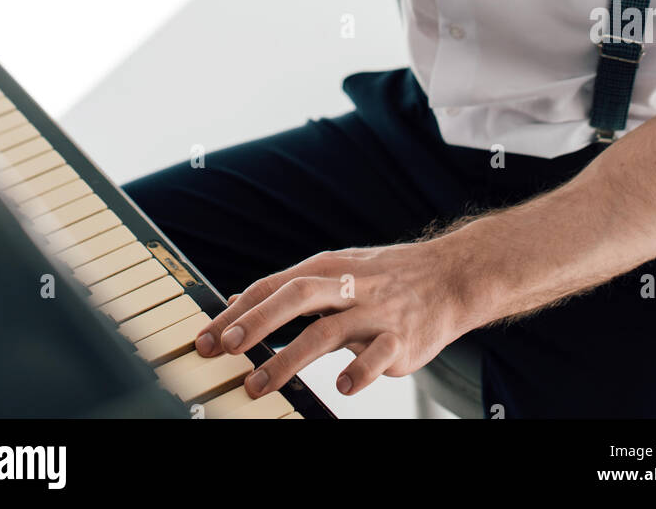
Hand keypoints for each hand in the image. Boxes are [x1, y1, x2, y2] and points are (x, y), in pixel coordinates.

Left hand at [193, 234, 475, 398]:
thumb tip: (236, 301)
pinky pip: (375, 355)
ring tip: (258, 384)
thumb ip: (288, 288)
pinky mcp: (400, 339)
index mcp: (326, 267)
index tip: (205, 338)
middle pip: (295, 296)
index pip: (272, 285)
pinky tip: (339, 388)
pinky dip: (356, 371)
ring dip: (288, 358)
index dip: (237, 312)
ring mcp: (373, 312)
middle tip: (223, 349)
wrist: (450, 277)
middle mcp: (346, 285)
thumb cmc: (384, 278)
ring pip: (326, 331)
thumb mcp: (336, 271)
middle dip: (256, 323)